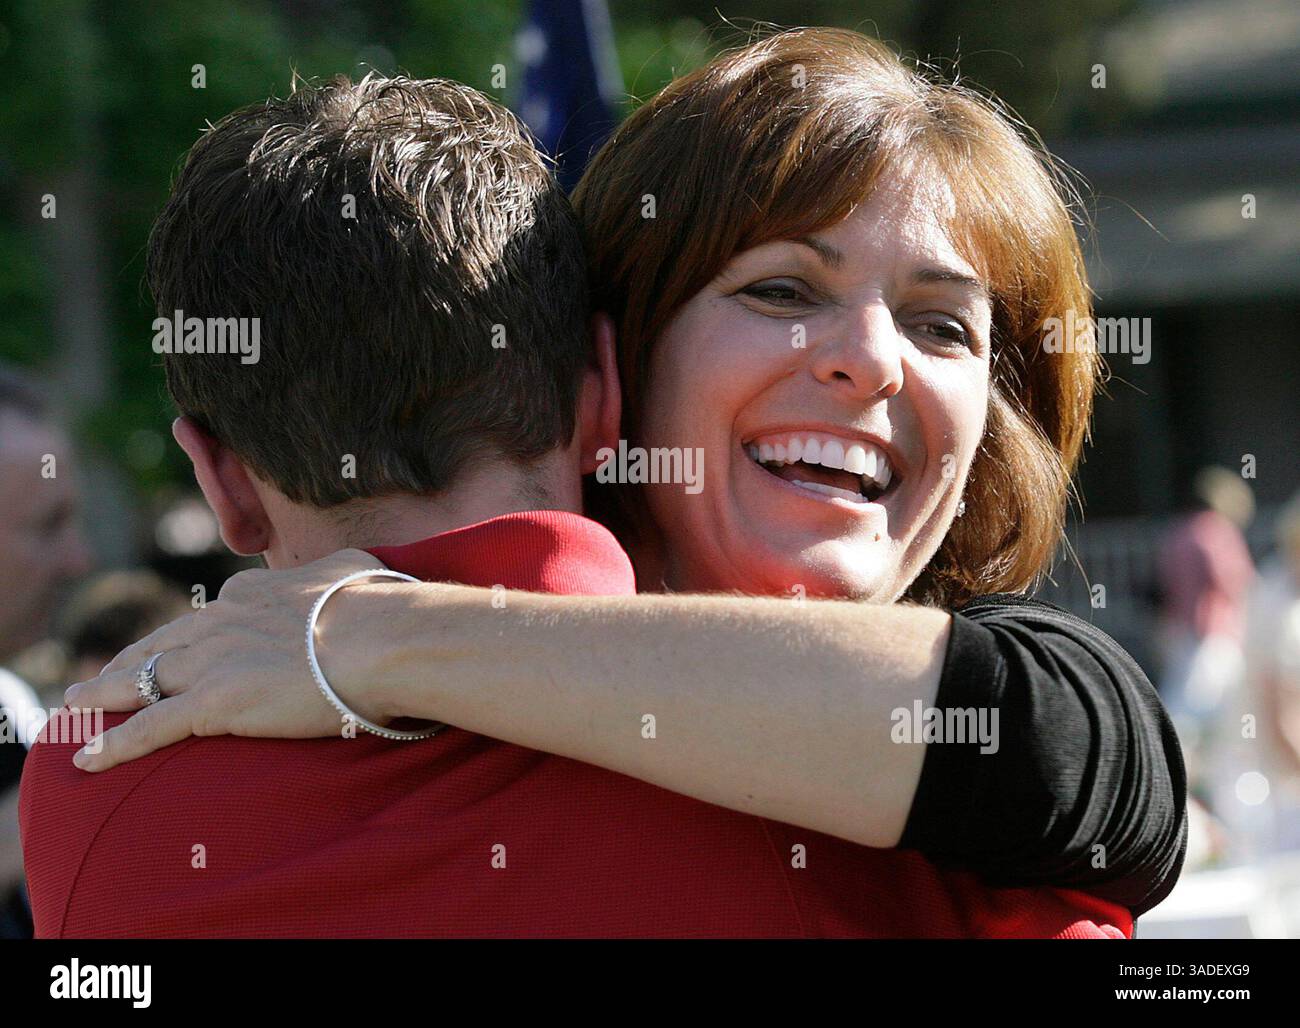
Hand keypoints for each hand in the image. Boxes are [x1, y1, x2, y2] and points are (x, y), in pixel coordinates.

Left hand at [63, 549, 387, 770]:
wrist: (380, 638)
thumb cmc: (380, 608)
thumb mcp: (354, 572)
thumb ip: (337, 576)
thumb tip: (352, 576)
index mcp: (253, 592)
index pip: (209, 615)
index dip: (190, 633)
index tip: (182, 643)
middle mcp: (222, 621)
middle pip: (162, 643)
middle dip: (129, 658)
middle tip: (104, 672)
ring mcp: (213, 662)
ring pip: (141, 679)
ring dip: (104, 692)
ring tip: (77, 702)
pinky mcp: (213, 703)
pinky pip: (149, 727)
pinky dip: (114, 743)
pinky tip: (88, 758)